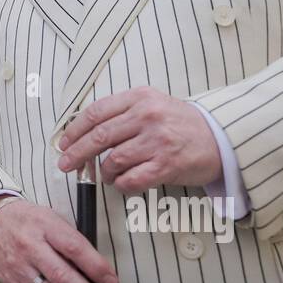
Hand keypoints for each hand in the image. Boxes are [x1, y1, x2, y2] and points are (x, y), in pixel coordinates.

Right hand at [0, 198, 117, 282]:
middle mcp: (30, 247)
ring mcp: (19, 267)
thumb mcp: (54, 219)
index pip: (74, 248)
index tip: (111, 281)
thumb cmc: (30, 221)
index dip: (96, 267)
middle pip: (62, 277)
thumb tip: (96, 270)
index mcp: (45, 226)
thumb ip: (73, 242)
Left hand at [57, 86, 220, 191]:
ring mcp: (157, 141)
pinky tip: (123, 183)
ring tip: (106, 175)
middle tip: (65, 164)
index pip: (96, 113)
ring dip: (103, 172)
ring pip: (113, 160)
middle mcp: (147, 116)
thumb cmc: (180, 123)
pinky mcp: (167, 165)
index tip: (63, 142)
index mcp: (140, 98)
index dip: (74, 130)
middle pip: (99, 137)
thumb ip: (122, 113)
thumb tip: (83, 131)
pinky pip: (131, 179)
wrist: (220, 136)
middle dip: (76, 153)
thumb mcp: (152, 104)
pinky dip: (122, 184)